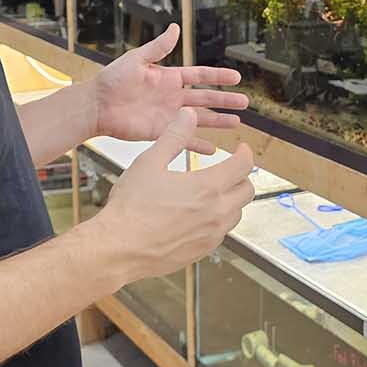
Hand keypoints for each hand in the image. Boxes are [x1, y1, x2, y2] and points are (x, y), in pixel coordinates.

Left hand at [90, 23, 248, 154]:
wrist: (96, 105)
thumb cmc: (113, 80)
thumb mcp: (137, 60)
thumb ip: (158, 48)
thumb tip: (175, 27)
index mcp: (169, 78)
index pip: (201, 76)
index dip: (218, 76)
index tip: (237, 77)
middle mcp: (173, 97)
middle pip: (206, 98)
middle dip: (225, 100)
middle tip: (245, 103)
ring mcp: (168, 116)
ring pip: (200, 119)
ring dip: (218, 121)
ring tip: (237, 124)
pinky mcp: (160, 132)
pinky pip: (183, 140)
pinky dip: (198, 146)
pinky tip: (213, 150)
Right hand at [94, 109, 255, 283]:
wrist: (119, 249)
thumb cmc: (131, 207)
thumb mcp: (150, 162)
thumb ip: (174, 137)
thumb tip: (188, 116)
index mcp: (208, 186)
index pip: (243, 166)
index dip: (245, 153)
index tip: (241, 149)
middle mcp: (217, 212)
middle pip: (247, 190)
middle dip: (242, 176)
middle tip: (229, 169)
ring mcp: (211, 234)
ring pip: (237, 213)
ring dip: (232, 199)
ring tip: (214, 192)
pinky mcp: (203, 250)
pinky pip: (222, 233)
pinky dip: (219, 220)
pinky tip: (201, 215)